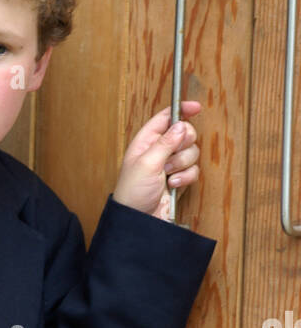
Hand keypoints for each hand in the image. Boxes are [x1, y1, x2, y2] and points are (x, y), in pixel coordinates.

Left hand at [112, 100, 201, 220]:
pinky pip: (193, 170)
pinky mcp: (179, 179)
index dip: (181, 110)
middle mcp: (160, 150)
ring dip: (182, 164)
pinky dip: (185, 177)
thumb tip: (181, 125)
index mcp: (146, 141)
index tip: (196, 108)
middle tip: (171, 156)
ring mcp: (170, 165)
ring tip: (167, 175)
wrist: (138, 220)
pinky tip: (173, 185)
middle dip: (183, 145)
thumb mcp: (147, 163)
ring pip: (191, 152)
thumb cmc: (132, 192)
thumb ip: (166, 142)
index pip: (166, 118)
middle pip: (185, 133)